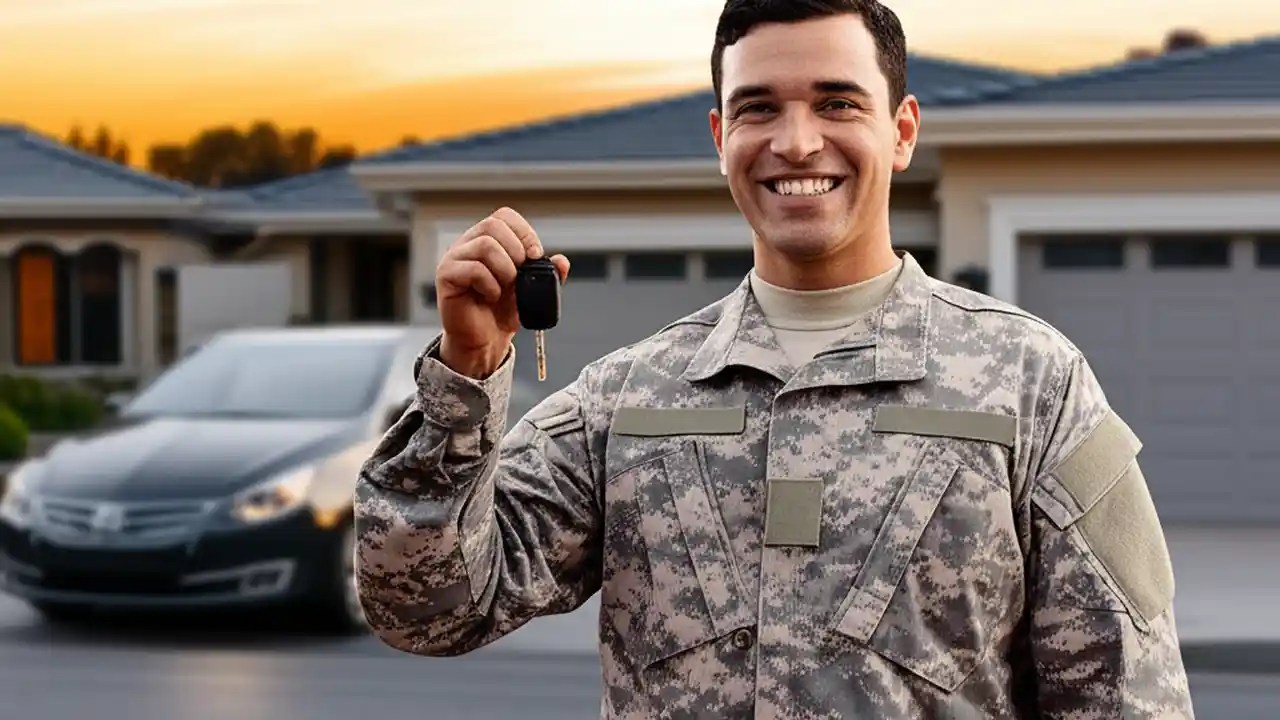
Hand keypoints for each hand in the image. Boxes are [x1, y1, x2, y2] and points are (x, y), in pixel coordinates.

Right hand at [436, 207, 569, 377]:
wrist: (485, 340)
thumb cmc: (501, 311)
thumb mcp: (531, 289)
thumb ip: (547, 274)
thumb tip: (561, 261)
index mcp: (487, 240)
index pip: (504, 216)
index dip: (524, 233)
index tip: (535, 256)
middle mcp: (468, 244)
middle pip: (493, 225)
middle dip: (516, 250)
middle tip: (519, 276)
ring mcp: (454, 258)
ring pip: (485, 245)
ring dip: (505, 269)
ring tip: (504, 288)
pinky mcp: (446, 276)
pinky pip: (473, 269)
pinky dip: (490, 284)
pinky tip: (490, 296)